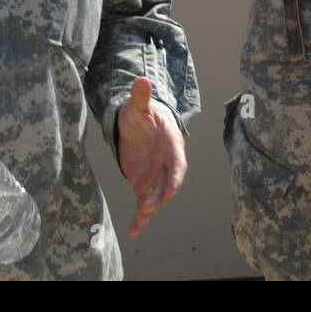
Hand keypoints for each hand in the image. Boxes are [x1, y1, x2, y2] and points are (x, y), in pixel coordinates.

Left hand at [117, 76, 186, 237]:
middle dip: (159, 195)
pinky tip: (133, 231)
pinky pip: (144, 204)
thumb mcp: (138, 107)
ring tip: (140, 219)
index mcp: (172, 145)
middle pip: (167, 183)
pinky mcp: (144, 186)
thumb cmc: (142, 116)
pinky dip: (140, 218)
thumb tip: (141, 81)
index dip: (175, 175)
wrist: (136, 126)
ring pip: (156, 196)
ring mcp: (156, 177)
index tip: (171, 188)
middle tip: (148, 205)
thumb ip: (141, 98)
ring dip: (149, 208)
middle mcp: (167, 165)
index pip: (177, 162)